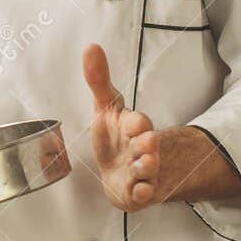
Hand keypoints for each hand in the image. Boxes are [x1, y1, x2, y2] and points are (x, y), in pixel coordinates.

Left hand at [82, 44, 159, 211]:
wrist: (120, 171)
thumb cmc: (114, 136)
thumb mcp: (106, 107)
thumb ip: (98, 79)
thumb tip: (91, 47)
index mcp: (132, 127)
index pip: (139, 121)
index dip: (137, 122)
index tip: (134, 122)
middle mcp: (140, 148)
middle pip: (148, 145)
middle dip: (147, 143)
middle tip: (146, 142)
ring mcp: (142, 170)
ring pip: (149, 169)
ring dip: (147, 166)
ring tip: (141, 165)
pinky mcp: (138, 191)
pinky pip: (144, 194)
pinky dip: (143, 192)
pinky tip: (139, 190)